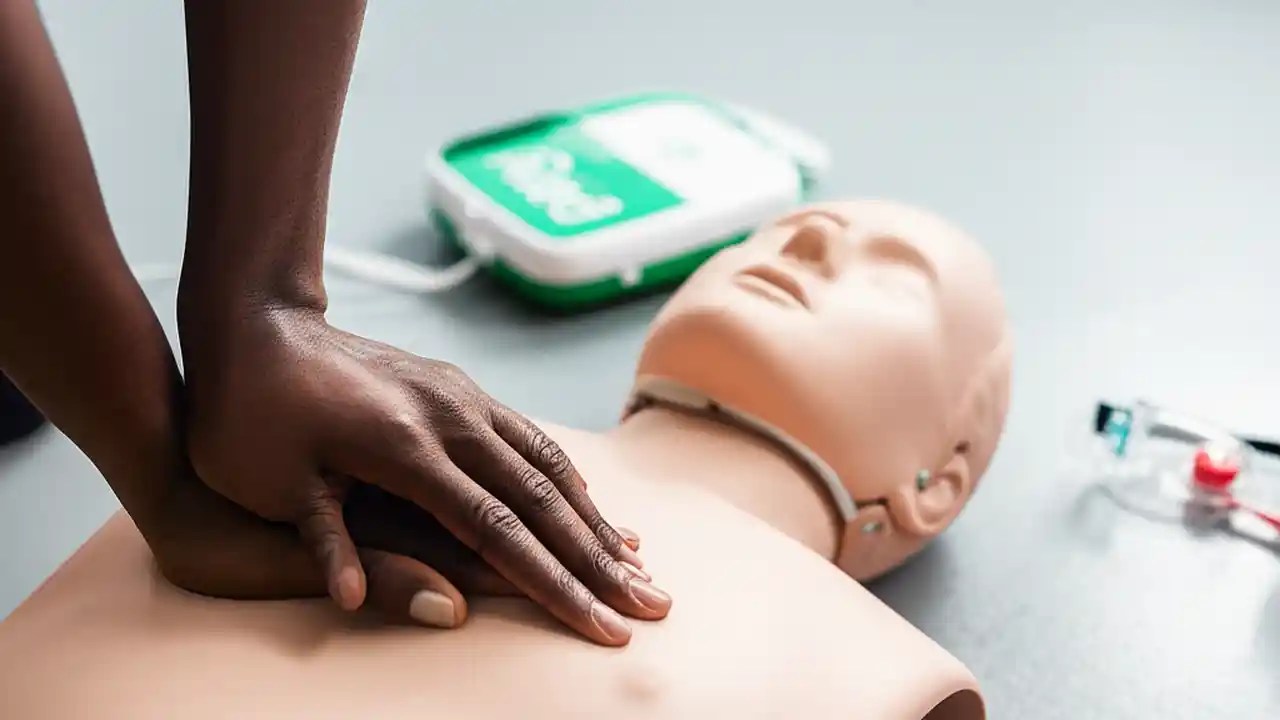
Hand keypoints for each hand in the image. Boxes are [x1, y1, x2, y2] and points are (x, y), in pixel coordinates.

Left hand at [180, 306, 668, 645]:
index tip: (600, 625)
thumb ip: (325, 541)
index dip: (554, 584)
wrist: (255, 326)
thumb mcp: (271, 484)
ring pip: (549, 463)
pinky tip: (588, 505)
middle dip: (600, 561)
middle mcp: (451, 418)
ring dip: (596, 519)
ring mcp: (461, 396)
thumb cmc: (248, 416)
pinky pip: (530, 437)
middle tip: (651, 604)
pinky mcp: (459, 388)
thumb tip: (357, 602)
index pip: (500, 531)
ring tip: (637, 563)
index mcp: (407, 449)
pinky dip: (568, 479)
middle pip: (545, 500)